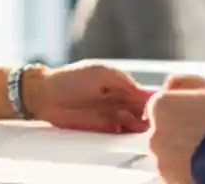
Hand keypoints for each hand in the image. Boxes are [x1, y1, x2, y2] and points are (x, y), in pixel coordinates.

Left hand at [23, 63, 150, 132]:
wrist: (46, 95)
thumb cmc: (71, 78)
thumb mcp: (100, 73)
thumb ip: (123, 80)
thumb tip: (143, 91)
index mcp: (119, 83)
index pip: (142, 92)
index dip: (152, 98)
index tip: (158, 103)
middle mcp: (118, 99)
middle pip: (141, 109)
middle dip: (148, 113)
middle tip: (151, 117)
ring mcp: (110, 114)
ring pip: (133, 122)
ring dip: (138, 124)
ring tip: (137, 123)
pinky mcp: (101, 128)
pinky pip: (119, 132)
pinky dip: (126, 132)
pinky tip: (127, 129)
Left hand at [147, 76, 204, 183]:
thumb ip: (184, 82)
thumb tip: (169, 85)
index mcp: (160, 107)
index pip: (162, 108)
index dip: (182, 112)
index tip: (199, 118)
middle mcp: (154, 134)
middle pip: (164, 132)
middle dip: (181, 134)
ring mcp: (161, 161)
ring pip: (169, 155)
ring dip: (184, 154)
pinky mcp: (169, 180)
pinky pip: (175, 172)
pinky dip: (186, 170)